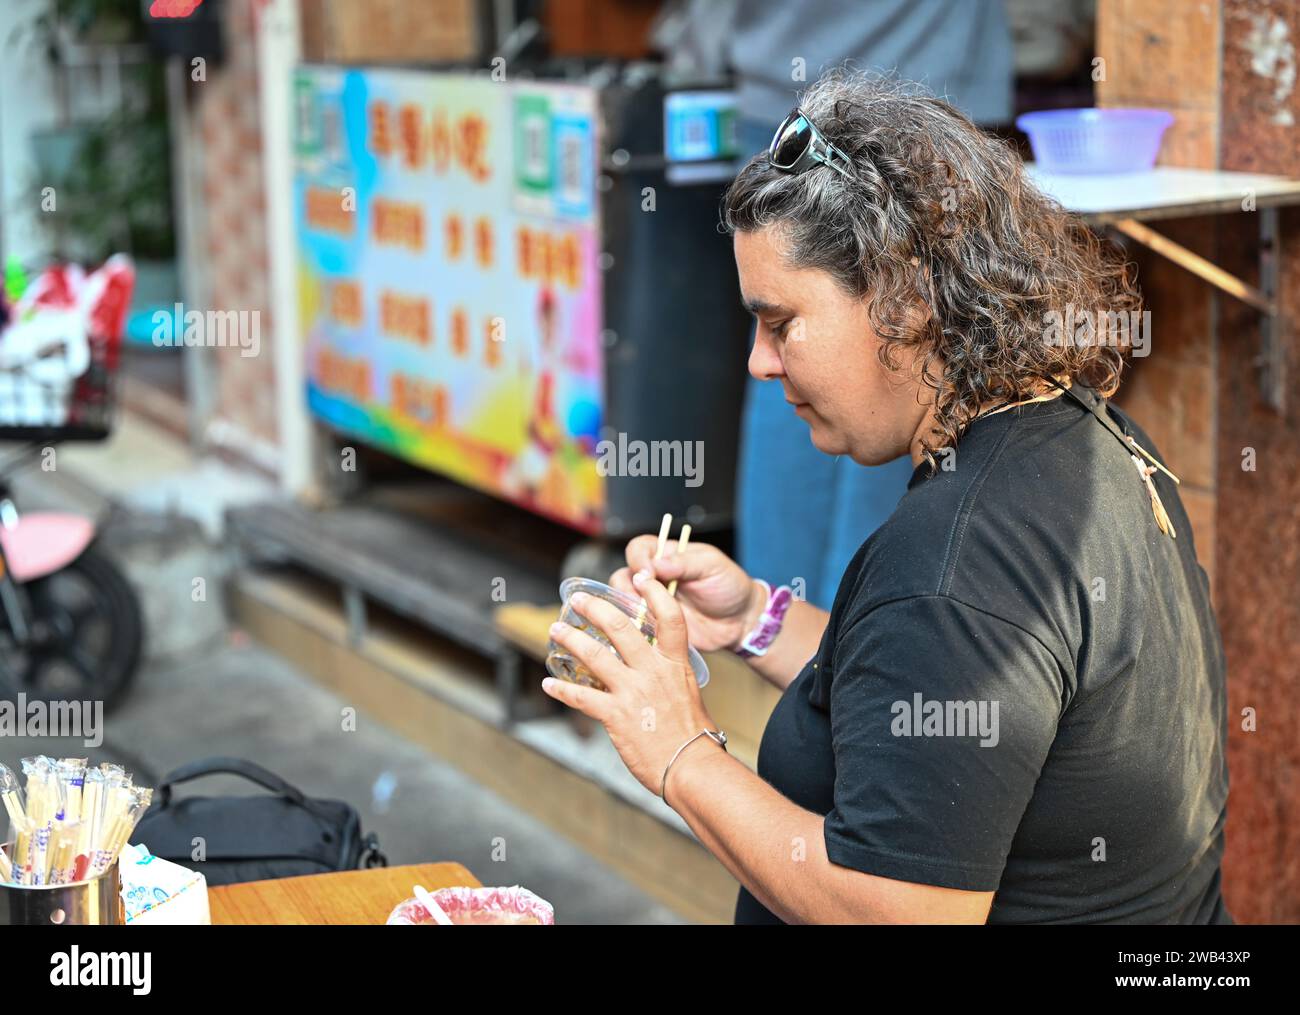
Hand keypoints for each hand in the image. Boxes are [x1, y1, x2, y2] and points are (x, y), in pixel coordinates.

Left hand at [542, 571, 721, 796]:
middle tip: (577, 600)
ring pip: (594, 655)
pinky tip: (549, 683)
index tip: (640, 577)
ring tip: (556, 630)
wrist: (691, 766)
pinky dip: (561, 689)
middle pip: (620, 628)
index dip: (654, 593)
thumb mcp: (686, 691)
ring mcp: (633, 692)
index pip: (670, 617)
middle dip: (594, 608)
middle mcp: (652, 672)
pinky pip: (581, 697)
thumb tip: (650, 664)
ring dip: (570, 640)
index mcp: (674, 664)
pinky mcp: (615, 715)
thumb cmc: (692, 734)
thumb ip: (667, 672)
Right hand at [609, 536, 766, 652]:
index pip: (639, 548)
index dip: (637, 559)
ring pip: (623, 601)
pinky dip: (635, 628)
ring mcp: (652, 602)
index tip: (647, 573)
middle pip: (623, 575)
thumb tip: (654, 564)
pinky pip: (635, 625)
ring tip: (646, 616)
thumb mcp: (712, 566)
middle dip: (628, 587)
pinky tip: (647, 631)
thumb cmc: (730, 586)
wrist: (741, 621)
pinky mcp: (655, 625)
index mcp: (667, 556)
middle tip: (643, 599)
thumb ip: (684, 563)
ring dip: (629, 608)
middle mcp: (655, 577)